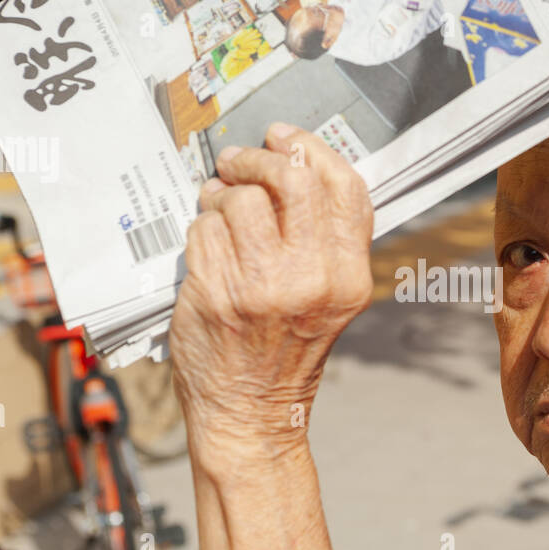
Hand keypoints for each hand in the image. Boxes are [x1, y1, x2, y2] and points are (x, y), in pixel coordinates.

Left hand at [170, 123, 373, 447]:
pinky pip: (204, 229)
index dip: (311, 148)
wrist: (252, 412)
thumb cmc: (287, 351)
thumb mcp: (331, 297)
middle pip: (290, 179)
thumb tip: (299, 164)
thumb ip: (326, 239)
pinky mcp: (215, 292)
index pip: (343, 186)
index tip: (285, 137)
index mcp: (347, 277)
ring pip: (240, 200)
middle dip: (258, 159)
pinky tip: (207, 244)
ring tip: (218, 207)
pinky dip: (200, 228)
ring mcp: (260, 287)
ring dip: (222, 195)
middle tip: (239, 162)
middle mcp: (310, 279)